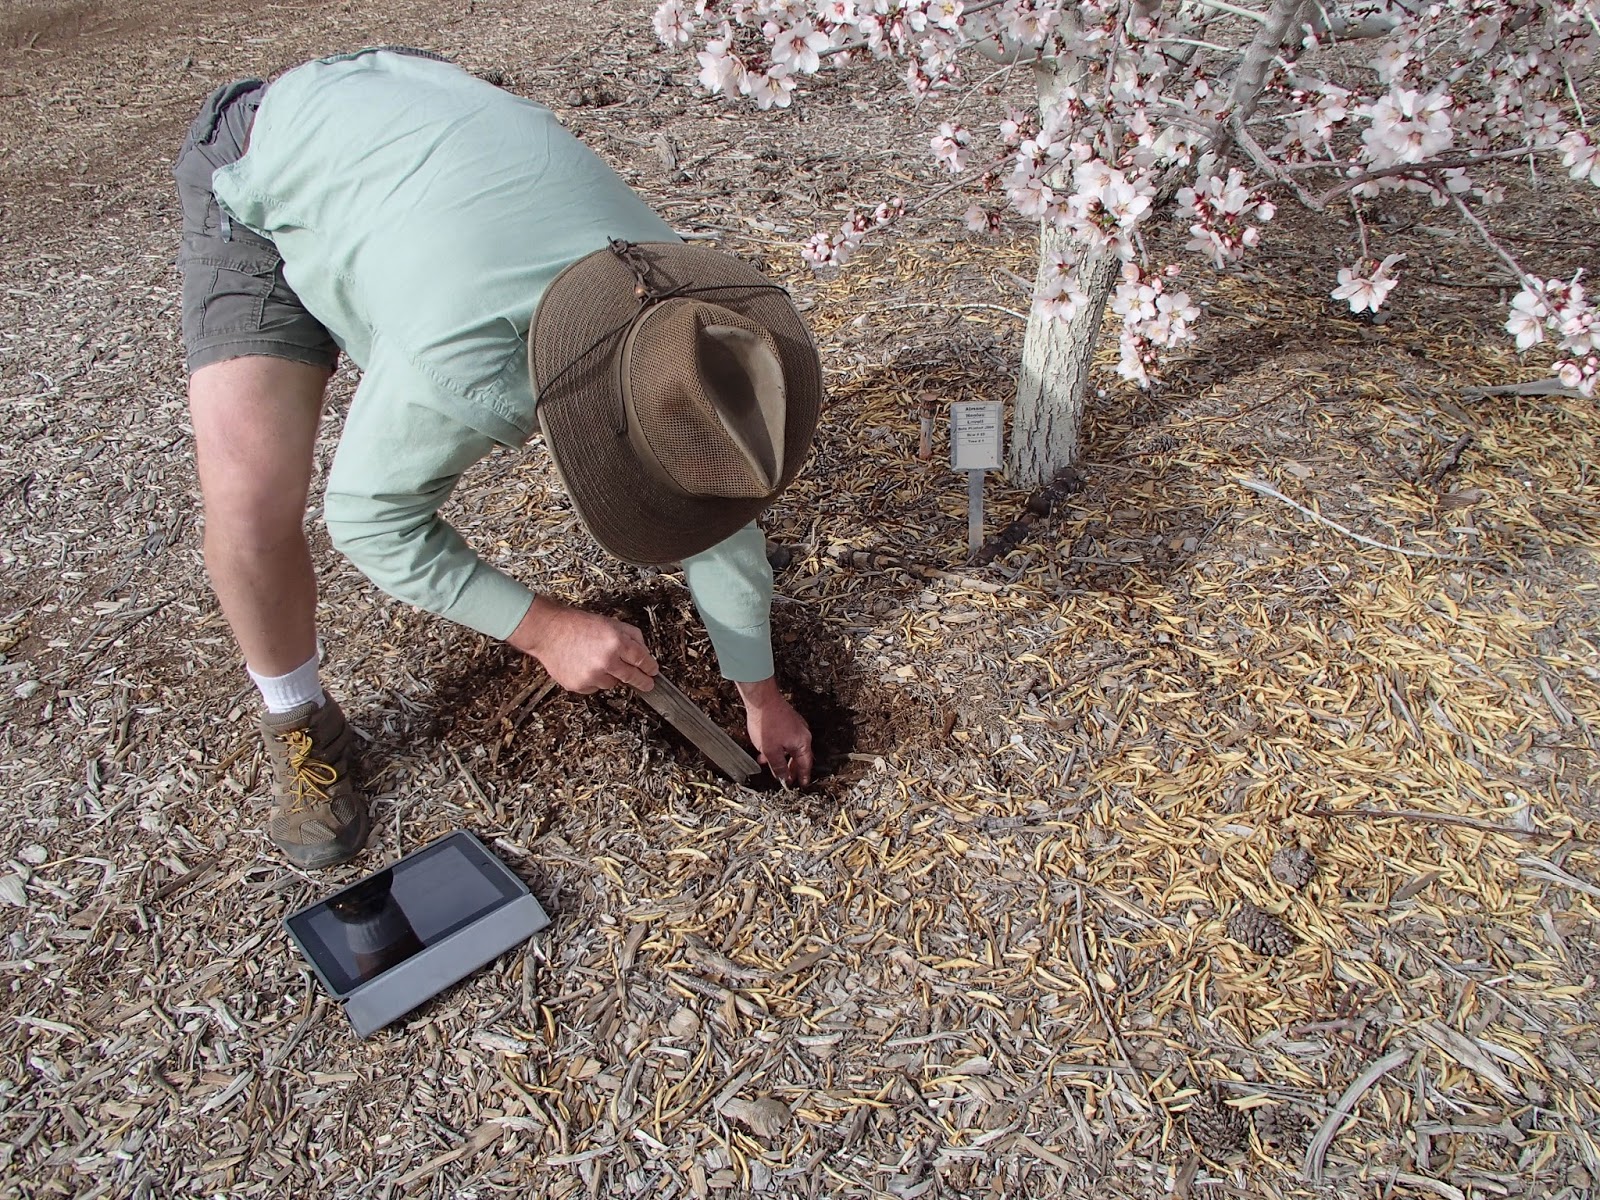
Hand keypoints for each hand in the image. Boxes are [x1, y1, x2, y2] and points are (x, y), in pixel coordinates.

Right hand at [508, 596, 657, 693]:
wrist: (549, 632)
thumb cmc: (578, 625)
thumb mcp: (611, 622)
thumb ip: (632, 636)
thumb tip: (645, 652)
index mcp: (616, 642)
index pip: (642, 660)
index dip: (650, 667)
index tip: (653, 671)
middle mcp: (606, 661)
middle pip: (633, 677)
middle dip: (643, 681)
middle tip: (647, 684)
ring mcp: (592, 676)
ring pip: (613, 684)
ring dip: (612, 676)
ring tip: (598, 661)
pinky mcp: (579, 685)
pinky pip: (595, 688)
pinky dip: (594, 681)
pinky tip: (585, 666)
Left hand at [737, 677, 812, 785]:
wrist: (761, 700)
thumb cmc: (767, 723)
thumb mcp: (771, 751)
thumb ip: (778, 767)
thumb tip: (784, 778)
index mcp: (803, 742)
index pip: (806, 764)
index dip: (803, 776)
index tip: (803, 785)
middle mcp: (803, 734)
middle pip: (799, 756)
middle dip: (791, 769)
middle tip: (786, 779)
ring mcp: (796, 726)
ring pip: (790, 748)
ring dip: (781, 758)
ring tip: (770, 766)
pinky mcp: (788, 721)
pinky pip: (786, 739)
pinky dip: (778, 748)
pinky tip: (765, 751)